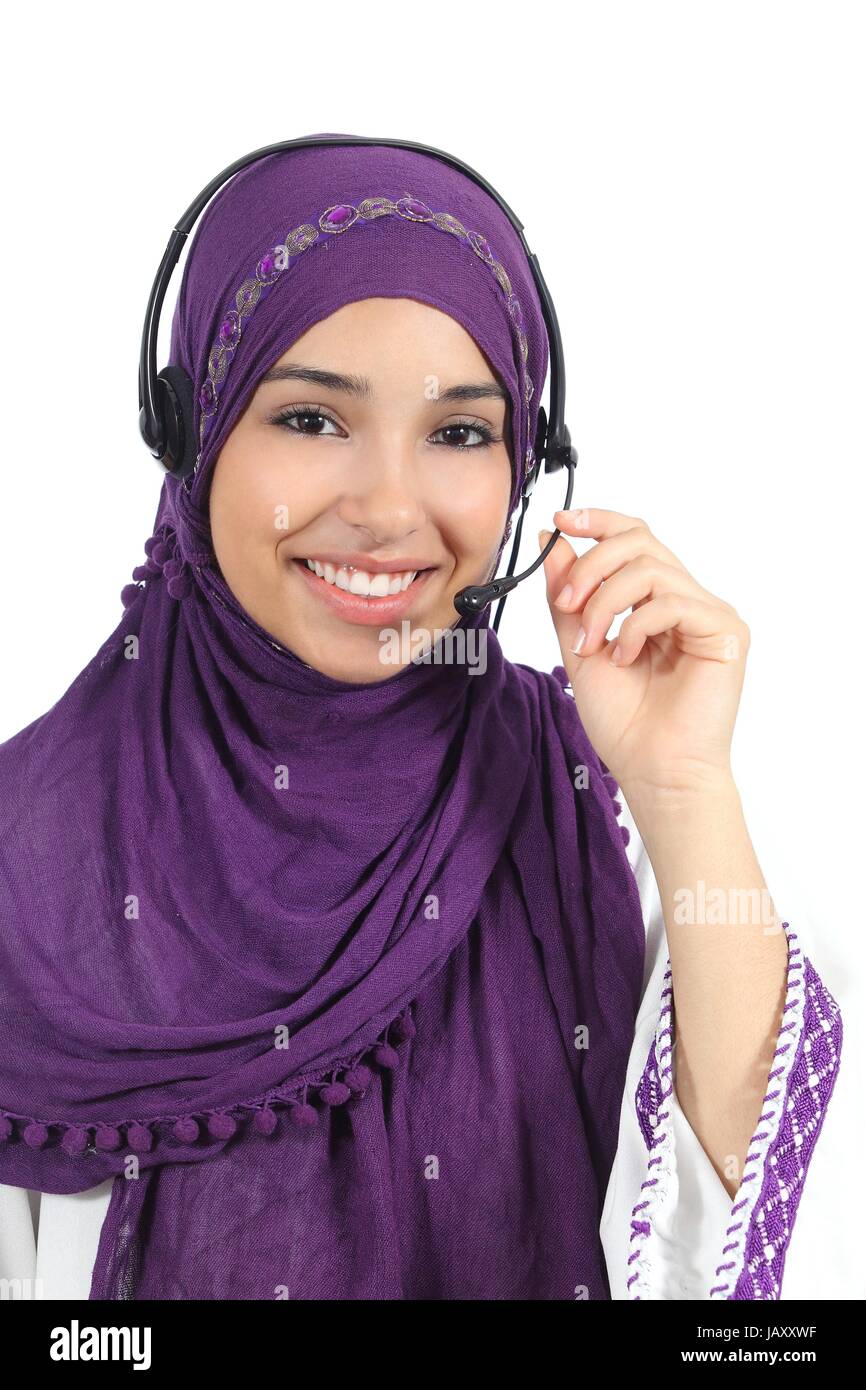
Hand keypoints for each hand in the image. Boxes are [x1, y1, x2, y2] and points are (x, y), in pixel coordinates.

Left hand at [538, 508, 749, 799]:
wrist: (653, 772)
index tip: (558, 523)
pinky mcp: (726, 631)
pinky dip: (634, 626)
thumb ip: (569, 597)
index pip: (634, 537)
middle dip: (591, 566)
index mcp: (656, 601)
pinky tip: (626, 658)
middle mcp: (686, 600)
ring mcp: (709, 614)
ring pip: (650, 568)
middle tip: (566, 604)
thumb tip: (551, 544)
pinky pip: (672, 601)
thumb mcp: (580, 647)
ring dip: (605, 603)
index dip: (598, 522)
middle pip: (639, 541)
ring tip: (590, 645)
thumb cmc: (625, 722)